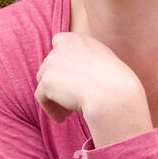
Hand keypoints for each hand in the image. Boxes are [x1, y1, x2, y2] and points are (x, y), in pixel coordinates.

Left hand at [35, 33, 151, 145]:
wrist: (113, 94)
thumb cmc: (116, 82)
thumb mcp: (104, 61)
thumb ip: (86, 59)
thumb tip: (73, 72)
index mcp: (78, 39)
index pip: (58, 43)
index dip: (61, 61)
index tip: (70, 78)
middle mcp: (62, 47)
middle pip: (49, 65)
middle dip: (58, 82)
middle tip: (71, 100)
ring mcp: (52, 62)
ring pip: (44, 81)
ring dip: (54, 96)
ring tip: (68, 111)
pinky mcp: (46, 80)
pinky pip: (41, 97)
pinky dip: (50, 109)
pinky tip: (62, 118)